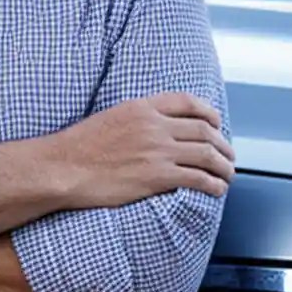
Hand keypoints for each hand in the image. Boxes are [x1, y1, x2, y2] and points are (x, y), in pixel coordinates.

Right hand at [52, 92, 234, 207]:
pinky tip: (217, 189)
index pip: (186, 102)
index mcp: (140, 107)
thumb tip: (152, 127)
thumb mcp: (108, 117)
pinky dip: (213, 184)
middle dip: (222, 144)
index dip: (208, 112)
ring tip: (228, 174)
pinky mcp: (157, 176)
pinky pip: (197, 178)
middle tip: (228, 155)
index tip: (216, 123)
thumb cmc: (78, 147)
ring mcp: (158, 151)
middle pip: (203, 130)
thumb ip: (135, 118)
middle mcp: (154, 126)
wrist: (63, 168)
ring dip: (223, 165)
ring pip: (206, 154)